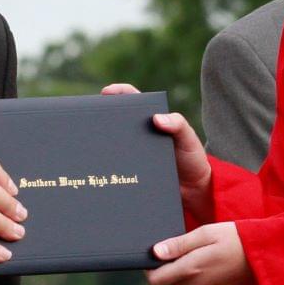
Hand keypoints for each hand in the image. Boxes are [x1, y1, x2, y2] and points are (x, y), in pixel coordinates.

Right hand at [101, 83, 213, 224]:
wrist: (193, 192)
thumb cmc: (192, 159)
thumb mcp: (188, 139)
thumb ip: (178, 125)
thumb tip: (157, 118)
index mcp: (151, 120)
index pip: (132, 100)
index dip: (118, 92)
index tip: (106, 93)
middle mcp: (138, 134)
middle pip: (115, 122)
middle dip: (100, 118)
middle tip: (90, 123)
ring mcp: (132, 152)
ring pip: (111, 144)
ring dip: (100, 145)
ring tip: (90, 149)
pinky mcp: (130, 171)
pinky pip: (115, 166)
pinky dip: (106, 166)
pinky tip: (98, 170)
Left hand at [146, 221, 250, 284]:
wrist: (264, 253)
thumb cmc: (234, 237)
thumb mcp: (204, 233)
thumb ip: (178, 245)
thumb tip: (154, 252)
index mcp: (191, 269)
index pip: (155, 280)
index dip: (150, 268)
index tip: (155, 256)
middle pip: (169, 280)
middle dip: (172, 266)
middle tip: (188, 247)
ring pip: (183, 284)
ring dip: (186, 271)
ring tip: (204, 253)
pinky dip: (198, 277)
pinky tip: (212, 263)